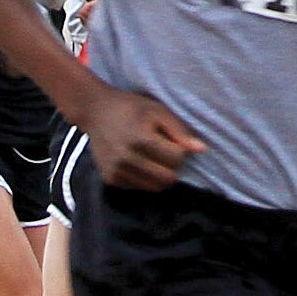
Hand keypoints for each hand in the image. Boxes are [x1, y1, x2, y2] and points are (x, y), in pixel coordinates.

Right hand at [83, 86, 204, 191]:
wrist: (95, 111)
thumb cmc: (131, 107)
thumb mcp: (157, 110)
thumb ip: (180, 130)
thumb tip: (201, 150)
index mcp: (141, 138)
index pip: (177, 158)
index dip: (179, 150)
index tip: (171, 140)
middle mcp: (127, 158)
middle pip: (168, 178)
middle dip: (172, 166)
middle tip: (165, 152)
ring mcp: (117, 171)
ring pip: (155, 187)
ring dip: (159, 174)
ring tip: (152, 157)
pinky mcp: (110, 179)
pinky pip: (139, 187)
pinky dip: (144, 178)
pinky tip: (137, 161)